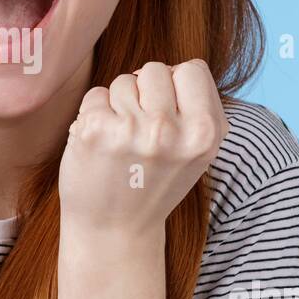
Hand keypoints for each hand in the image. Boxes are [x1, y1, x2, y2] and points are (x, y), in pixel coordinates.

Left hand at [58, 59, 229, 238]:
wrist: (114, 231)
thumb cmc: (153, 183)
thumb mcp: (195, 152)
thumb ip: (198, 107)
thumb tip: (178, 67)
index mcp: (205, 134)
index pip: (193, 68)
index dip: (176, 86)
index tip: (167, 113)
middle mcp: (171, 132)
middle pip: (155, 70)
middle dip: (145, 93)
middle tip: (140, 133)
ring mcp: (132, 131)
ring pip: (123, 81)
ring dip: (118, 104)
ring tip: (121, 142)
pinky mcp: (96, 130)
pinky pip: (95, 94)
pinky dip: (93, 114)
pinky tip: (100, 145)